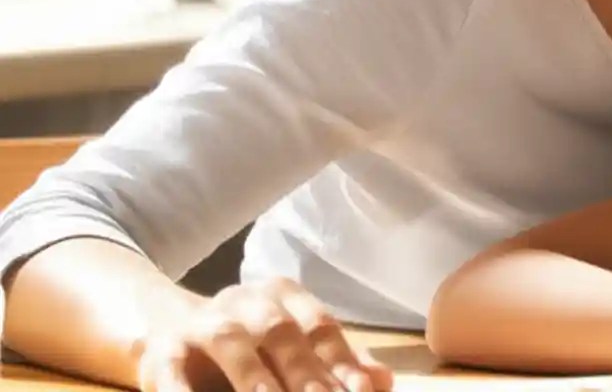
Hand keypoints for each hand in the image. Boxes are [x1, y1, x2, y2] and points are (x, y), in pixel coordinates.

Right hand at [135, 278, 393, 391]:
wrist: (166, 329)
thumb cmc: (249, 347)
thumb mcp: (294, 350)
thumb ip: (337, 365)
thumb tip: (382, 382)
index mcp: (283, 296)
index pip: (320, 326)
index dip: (343, 360)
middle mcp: (245, 300)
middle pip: (281, 333)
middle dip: (306, 375)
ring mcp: (201, 321)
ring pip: (231, 342)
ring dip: (256, 380)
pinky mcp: (161, 350)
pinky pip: (172, 372)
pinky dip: (184, 391)